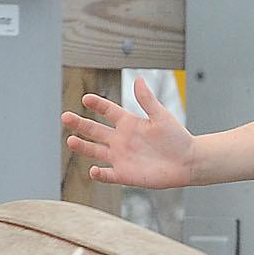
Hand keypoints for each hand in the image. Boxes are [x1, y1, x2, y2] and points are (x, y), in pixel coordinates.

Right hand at [62, 77, 196, 188]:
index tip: (86, 98)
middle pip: (94, 130)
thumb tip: (138, 79)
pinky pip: (107, 174)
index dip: (97, 104)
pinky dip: (99, 174)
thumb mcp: (161, 116)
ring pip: (95, 151)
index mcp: (129, 122)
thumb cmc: (177, 138)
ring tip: (70, 140)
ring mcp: (120, 157)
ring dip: (83, 146)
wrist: (188, 161)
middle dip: (79, 123)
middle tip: (65, 117)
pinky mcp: (124, 174)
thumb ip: (147, 100)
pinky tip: (93, 170)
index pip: (108, 111)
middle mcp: (120, 139)